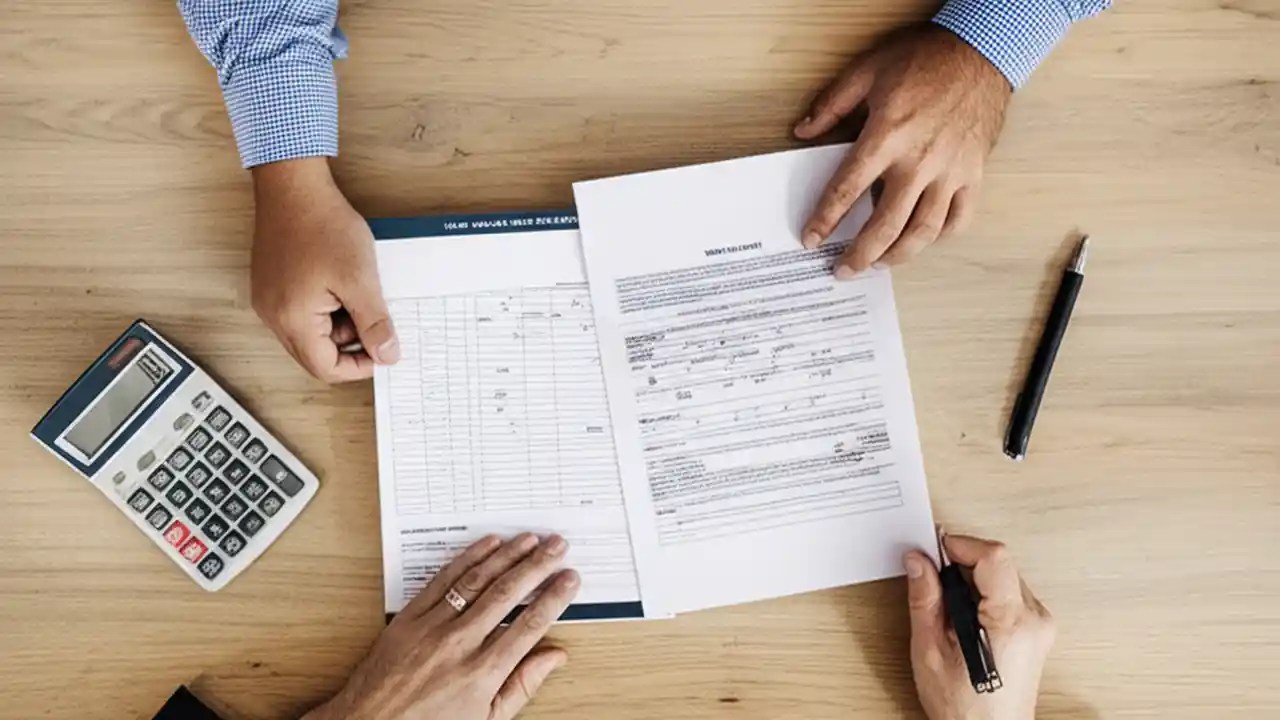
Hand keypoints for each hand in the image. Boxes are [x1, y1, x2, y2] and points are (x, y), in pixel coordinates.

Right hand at [250, 157, 399, 381]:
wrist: (293, 186)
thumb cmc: (322, 225)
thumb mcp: (360, 279)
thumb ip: (374, 323)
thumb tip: (386, 355)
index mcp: (292, 320)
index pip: (325, 368)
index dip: (359, 367)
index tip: (383, 350)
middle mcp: (273, 316)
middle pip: (315, 355)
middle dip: (350, 345)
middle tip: (375, 320)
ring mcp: (268, 300)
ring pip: (309, 334)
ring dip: (338, 325)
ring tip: (357, 293)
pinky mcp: (271, 284)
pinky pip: (300, 312)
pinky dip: (325, 309)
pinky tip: (340, 283)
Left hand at [305, 533, 580, 719]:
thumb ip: (521, 686)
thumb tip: (554, 657)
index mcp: (482, 674)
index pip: (530, 624)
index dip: (554, 597)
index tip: (570, 579)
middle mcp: (459, 645)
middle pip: (508, 594)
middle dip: (538, 566)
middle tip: (558, 546)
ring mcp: (432, 628)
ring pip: (478, 580)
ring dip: (508, 555)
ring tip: (530, 539)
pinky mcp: (409, 618)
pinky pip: (443, 580)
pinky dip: (467, 559)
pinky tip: (487, 546)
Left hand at [794, 25, 1010, 276]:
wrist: (981, 51)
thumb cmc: (925, 59)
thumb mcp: (867, 70)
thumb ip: (831, 105)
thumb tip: (802, 131)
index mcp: (887, 136)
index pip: (848, 190)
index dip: (825, 219)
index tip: (811, 238)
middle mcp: (919, 162)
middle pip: (884, 225)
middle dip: (859, 254)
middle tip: (843, 270)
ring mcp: (950, 172)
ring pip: (922, 231)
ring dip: (897, 256)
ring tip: (878, 265)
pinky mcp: (974, 175)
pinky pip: (958, 219)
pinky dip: (939, 237)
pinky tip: (921, 240)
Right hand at [903, 534, 1054, 719]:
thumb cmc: (965, 706)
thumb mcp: (930, 650)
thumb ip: (925, 598)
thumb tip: (918, 561)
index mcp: (1010, 621)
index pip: (993, 556)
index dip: (960, 545)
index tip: (935, 550)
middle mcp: (1033, 619)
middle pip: (998, 563)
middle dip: (962, 565)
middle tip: (935, 584)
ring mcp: (1040, 625)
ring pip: (1004, 576)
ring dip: (973, 581)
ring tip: (951, 611)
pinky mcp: (1037, 630)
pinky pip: (1011, 593)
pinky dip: (985, 595)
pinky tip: (968, 619)